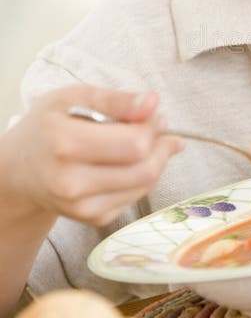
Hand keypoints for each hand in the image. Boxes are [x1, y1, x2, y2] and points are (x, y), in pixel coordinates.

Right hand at [2, 85, 182, 226]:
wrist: (21, 168)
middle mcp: (71, 182)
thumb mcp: (73, 98)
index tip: (155, 114)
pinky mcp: (93, 218)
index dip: (153, 127)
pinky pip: (135, 197)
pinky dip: (142, 177)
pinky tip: (132, 162)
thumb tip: (152, 102)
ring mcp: (81, 206)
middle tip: (159, 126)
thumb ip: (115, 99)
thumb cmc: (48, 127)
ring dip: (157, 160)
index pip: (134, 144)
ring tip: (150, 141)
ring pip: (145, 184)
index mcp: (65, 144)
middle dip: (161, 144)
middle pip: (144, 168)